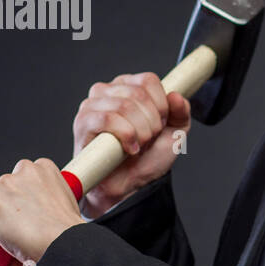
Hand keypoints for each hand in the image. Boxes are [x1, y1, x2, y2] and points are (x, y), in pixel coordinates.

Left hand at [0, 158, 87, 265]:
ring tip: (12, 250)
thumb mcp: (66, 204)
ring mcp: (4, 186)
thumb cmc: (70, 231)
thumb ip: (51, 199)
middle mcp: (23, 170)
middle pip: (7, 195)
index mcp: (44, 168)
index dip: (25, 206)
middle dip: (10, 216)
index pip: (25, 184)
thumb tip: (41, 216)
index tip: (29, 223)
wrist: (64, 243)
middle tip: (21, 238)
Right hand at [72, 72, 192, 217]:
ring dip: (141, 131)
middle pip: (139, 93)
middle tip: (149, 139)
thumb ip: (181, 113)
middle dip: (152, 122)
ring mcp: (92, 105)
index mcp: (128, 86)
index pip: (148, 80)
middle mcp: (108, 91)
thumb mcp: (175, 133)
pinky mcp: (83, 122)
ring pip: (124, 106)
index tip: (161, 125)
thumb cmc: (148, 157)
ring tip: (139, 145)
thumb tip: (175, 95)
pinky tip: (129, 149)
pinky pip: (107, 119)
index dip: (161, 105)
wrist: (130, 185)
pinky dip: (126, 135)